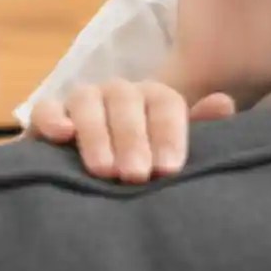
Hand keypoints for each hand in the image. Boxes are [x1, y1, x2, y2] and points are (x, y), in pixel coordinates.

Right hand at [26, 78, 236, 182]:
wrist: (98, 177)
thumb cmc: (146, 165)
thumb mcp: (173, 151)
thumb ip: (200, 128)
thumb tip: (223, 103)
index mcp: (154, 98)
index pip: (166, 102)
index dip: (169, 134)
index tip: (168, 170)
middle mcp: (120, 94)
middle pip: (128, 100)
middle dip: (133, 138)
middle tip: (136, 175)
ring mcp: (84, 101)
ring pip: (88, 100)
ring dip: (96, 134)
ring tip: (104, 170)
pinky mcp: (49, 116)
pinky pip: (47, 107)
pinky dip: (52, 117)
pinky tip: (63, 136)